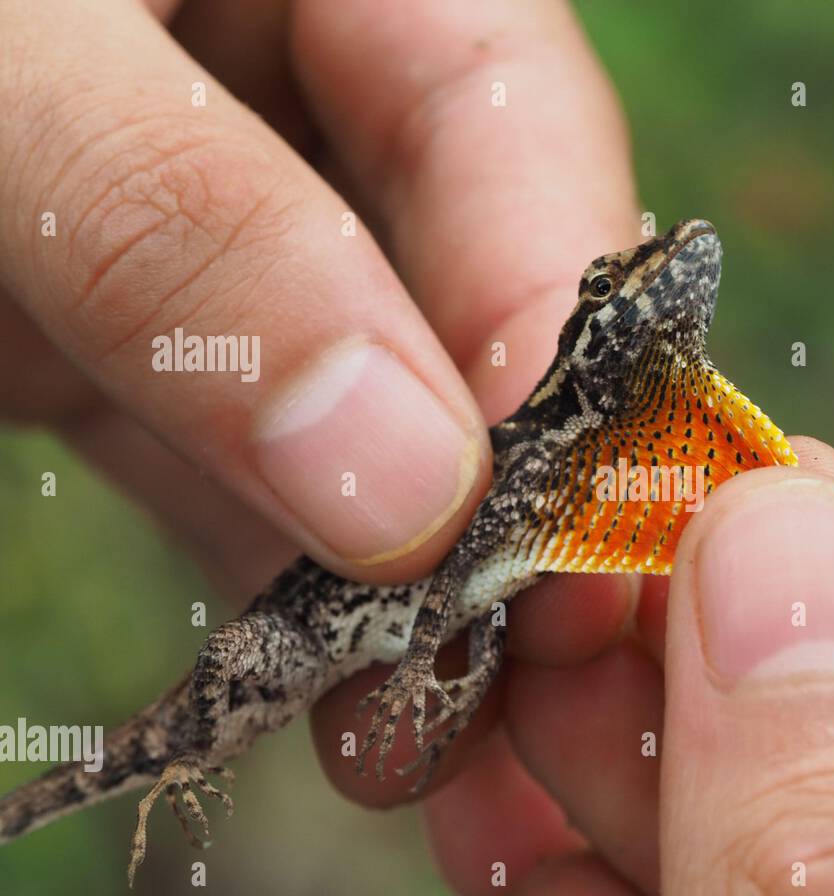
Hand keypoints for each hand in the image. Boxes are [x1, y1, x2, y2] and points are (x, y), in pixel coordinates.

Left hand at [1, 0, 641, 785]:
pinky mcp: (137, 336)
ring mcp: (222, 225)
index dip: (545, 293)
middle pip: (461, 278)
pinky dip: (275, 569)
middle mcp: (294, 90)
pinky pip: (239, 456)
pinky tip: (310, 673)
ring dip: (391, 565)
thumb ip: (186, 229)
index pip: (502, 101)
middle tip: (507, 648)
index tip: (534, 486)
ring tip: (412, 715)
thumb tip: (409, 474)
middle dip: (489, 471)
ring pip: (363, 400)